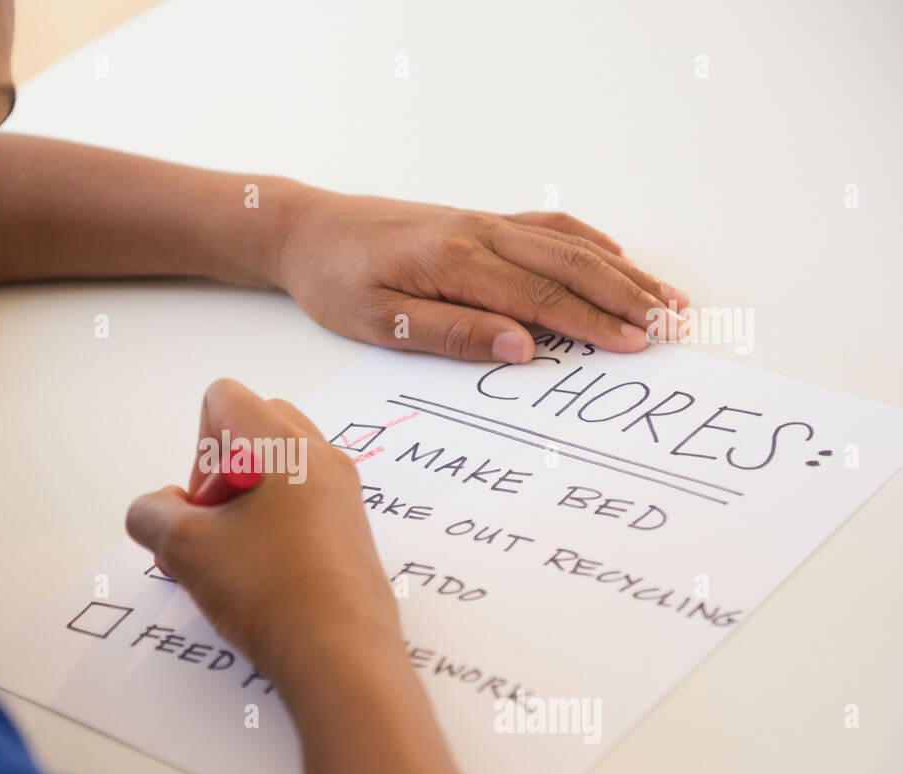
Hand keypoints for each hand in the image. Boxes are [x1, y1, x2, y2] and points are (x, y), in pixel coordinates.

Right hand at [125, 378, 401, 684]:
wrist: (342, 656)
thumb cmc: (271, 593)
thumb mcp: (184, 549)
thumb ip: (152, 513)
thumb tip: (161, 508)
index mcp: (283, 443)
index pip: (222, 399)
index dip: (196, 451)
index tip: (204, 508)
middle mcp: (321, 456)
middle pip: (251, 427)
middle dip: (220, 471)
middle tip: (216, 528)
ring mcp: (342, 492)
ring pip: (278, 468)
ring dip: (245, 501)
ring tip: (237, 557)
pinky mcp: (351, 530)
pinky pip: (302, 502)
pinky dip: (273, 524)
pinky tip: (265, 576)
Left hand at [272, 187, 689, 363]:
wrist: (307, 228)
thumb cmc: (335, 281)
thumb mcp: (381, 321)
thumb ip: (454, 332)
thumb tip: (523, 348)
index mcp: (457, 262)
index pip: (542, 298)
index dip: (594, 324)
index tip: (638, 345)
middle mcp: (479, 233)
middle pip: (570, 266)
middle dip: (627, 298)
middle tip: (673, 327)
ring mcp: (482, 222)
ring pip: (568, 244)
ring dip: (621, 271)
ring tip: (665, 298)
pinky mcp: (477, 220)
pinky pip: (547, 227)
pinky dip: (589, 242)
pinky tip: (615, 257)